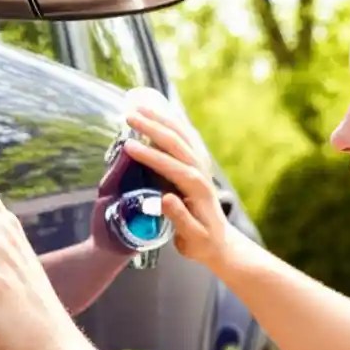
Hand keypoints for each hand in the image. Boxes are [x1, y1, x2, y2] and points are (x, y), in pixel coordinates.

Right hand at [121, 104, 232, 271]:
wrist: (221, 242)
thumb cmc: (202, 243)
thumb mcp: (191, 238)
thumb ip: (180, 219)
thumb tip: (165, 198)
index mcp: (197, 189)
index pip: (172, 166)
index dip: (149, 156)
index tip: (128, 147)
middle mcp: (200, 172)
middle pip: (176, 142)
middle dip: (152, 127)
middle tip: (129, 117)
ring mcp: (201, 165)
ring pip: (182, 134)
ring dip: (161, 118)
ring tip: (140, 106)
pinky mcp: (198, 164)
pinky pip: (186, 137)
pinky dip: (173, 122)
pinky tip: (161, 113)